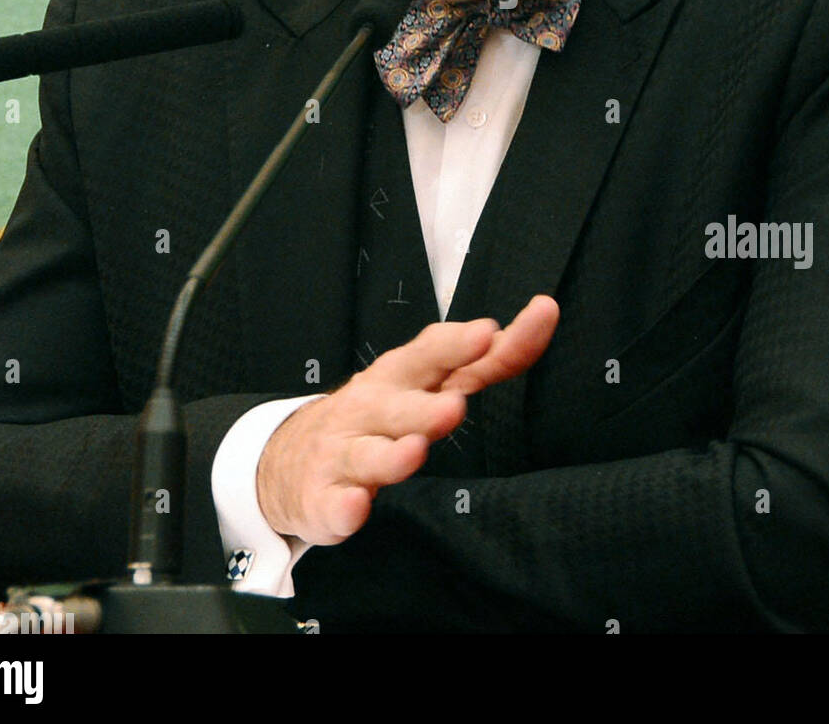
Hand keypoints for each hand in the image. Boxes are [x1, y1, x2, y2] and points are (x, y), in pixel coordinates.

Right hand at [256, 294, 558, 544]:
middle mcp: (371, 407)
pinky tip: (356, 506)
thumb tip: (536, 323)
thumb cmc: (374, 416)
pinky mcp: (324, 496)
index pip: (432, 354)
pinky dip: (344, 506)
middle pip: (399, 405)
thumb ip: (480, 362)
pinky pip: (335, 504)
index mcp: (400, 376)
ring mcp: (344, 451)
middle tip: (456, 407)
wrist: (292, 458)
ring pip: (369, 454)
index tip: (490, 334)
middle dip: (426, 407)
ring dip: (392, 456)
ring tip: (414, 451)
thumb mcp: (421, 382)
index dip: (460, 345)